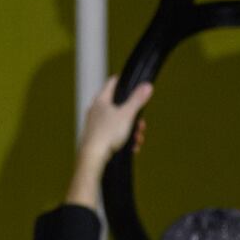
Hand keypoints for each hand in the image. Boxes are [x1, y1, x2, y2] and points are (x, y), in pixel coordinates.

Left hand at [67, 75, 150, 205]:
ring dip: (132, 130)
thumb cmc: (106, 134)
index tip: (135, 84)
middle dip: (134, 116)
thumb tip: (147, 85)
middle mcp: (96, 111)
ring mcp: (96, 124)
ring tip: (138, 138)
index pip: (113, 82)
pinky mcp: (98, 138)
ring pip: (120, 123)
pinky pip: (115, 135)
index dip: (125, 81)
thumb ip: (137, 100)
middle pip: (120, 106)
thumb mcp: (127, 114)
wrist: (93, 158)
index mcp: (101, 100)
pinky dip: (125, 140)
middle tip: (141, 124)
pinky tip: (132, 147)